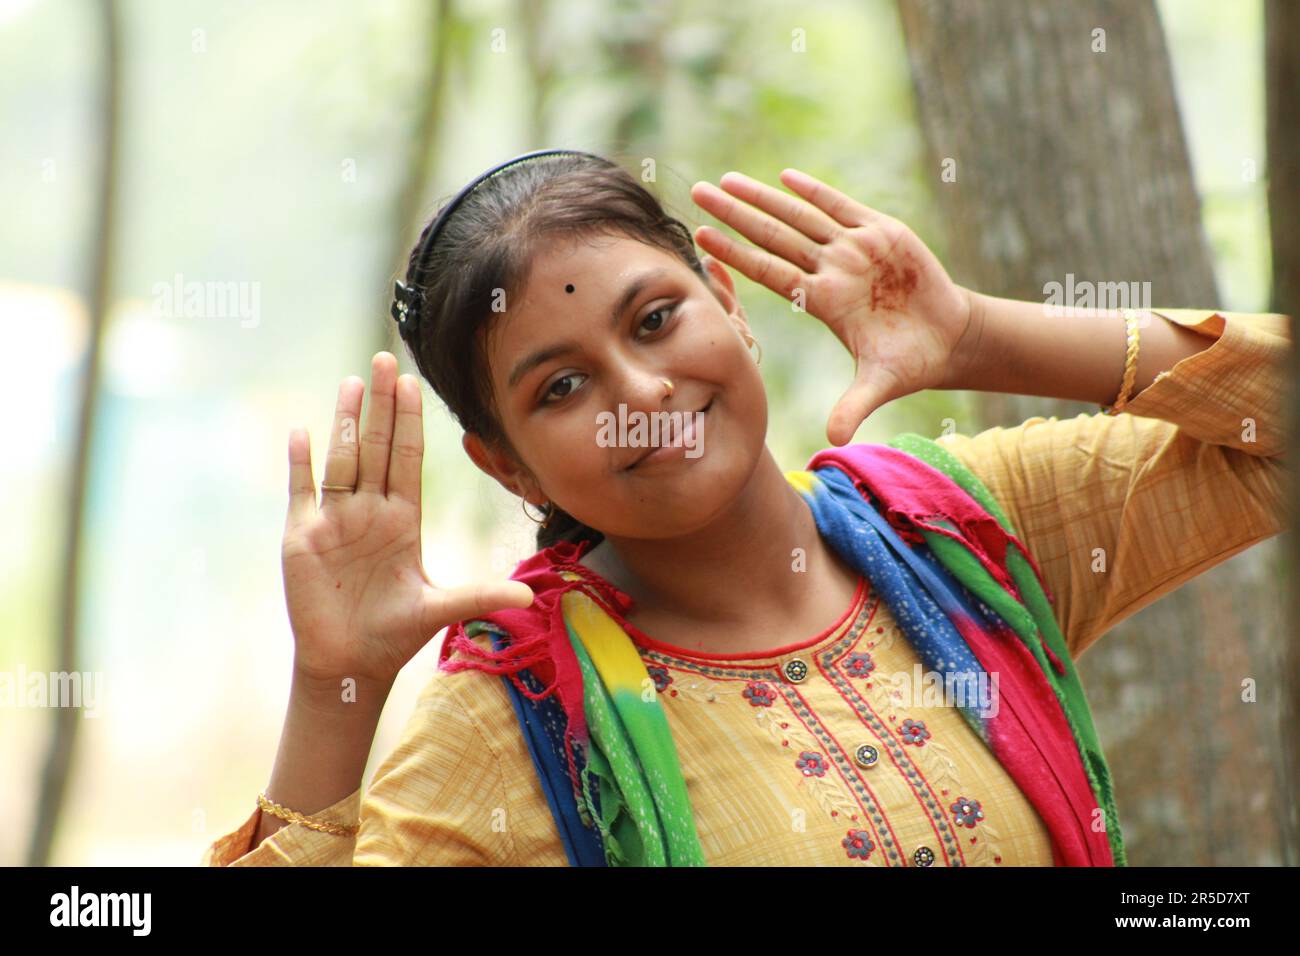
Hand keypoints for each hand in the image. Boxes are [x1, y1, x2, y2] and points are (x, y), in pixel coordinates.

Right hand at [282, 352, 533, 686]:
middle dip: (380, 405)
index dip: (409, 421)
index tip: (413, 383)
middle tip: (384, 360)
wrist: (350, 664)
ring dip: (345, 422)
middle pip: (375, 447)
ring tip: (351, 382)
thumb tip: (530, 596)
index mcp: (403, 520)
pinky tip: (302, 431)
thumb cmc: (394, 634)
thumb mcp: (441, 609)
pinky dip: (300, 464)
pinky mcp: (302, 538)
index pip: (407, 458)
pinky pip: (301, 492)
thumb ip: (480, 595)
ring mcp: (335, 521)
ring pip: (342, 460)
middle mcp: (369, 512)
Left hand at [690, 168, 981, 444]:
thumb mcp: (881, 384)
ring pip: (799, 216)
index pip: (768, 271)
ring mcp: (854, 249)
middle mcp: (831, 270)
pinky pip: (842, 208)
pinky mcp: (883, 233)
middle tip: (698, 191)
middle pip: (773, 236)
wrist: (949, 338)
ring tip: (727, 180)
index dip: (735, 254)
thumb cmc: (910, 361)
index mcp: (823, 301)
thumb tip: (834, 439)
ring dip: (764, 198)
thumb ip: (854, 406)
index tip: (701, 238)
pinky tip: (786, 178)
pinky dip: (816, 193)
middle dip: (736, 214)